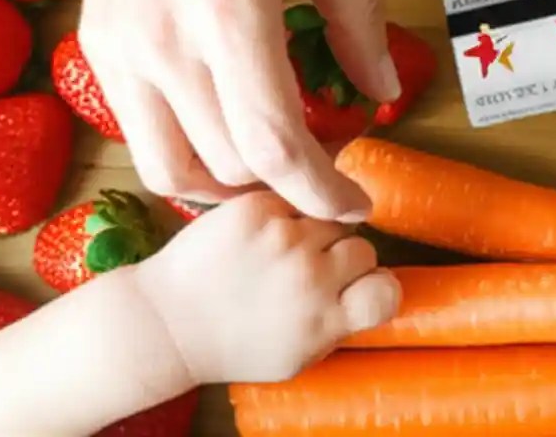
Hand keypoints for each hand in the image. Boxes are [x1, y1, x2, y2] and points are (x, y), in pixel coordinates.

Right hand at [35, 0, 397, 220]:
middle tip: (324, 157)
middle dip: (287, 182)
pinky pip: (143, 139)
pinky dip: (189, 157)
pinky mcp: (98, 50)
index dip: (318, 191)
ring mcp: (120, 51)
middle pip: (231, 166)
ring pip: (174, 172)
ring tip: (270, 162)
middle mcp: (163, 42)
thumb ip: (356, 10)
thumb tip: (380, 90)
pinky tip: (223, 127)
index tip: (352, 203)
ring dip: (231, 185)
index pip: (271, 143)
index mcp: (228, 5)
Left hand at [134, 192, 401, 383]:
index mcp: (324, 320)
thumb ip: (337, 323)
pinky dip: (280, 213)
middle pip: (361, 247)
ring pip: (327, 217)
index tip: (358, 286)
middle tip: (308, 268)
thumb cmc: (234, 344)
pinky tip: (256, 235)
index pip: (385, 290)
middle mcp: (309, 277)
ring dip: (311, 230)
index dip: (376, 285)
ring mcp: (282, 238)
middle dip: (341, 255)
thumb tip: (371, 287)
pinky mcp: (255, 209)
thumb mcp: (297, 355)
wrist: (171, 323)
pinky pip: (291, 200)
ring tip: (278, 251)